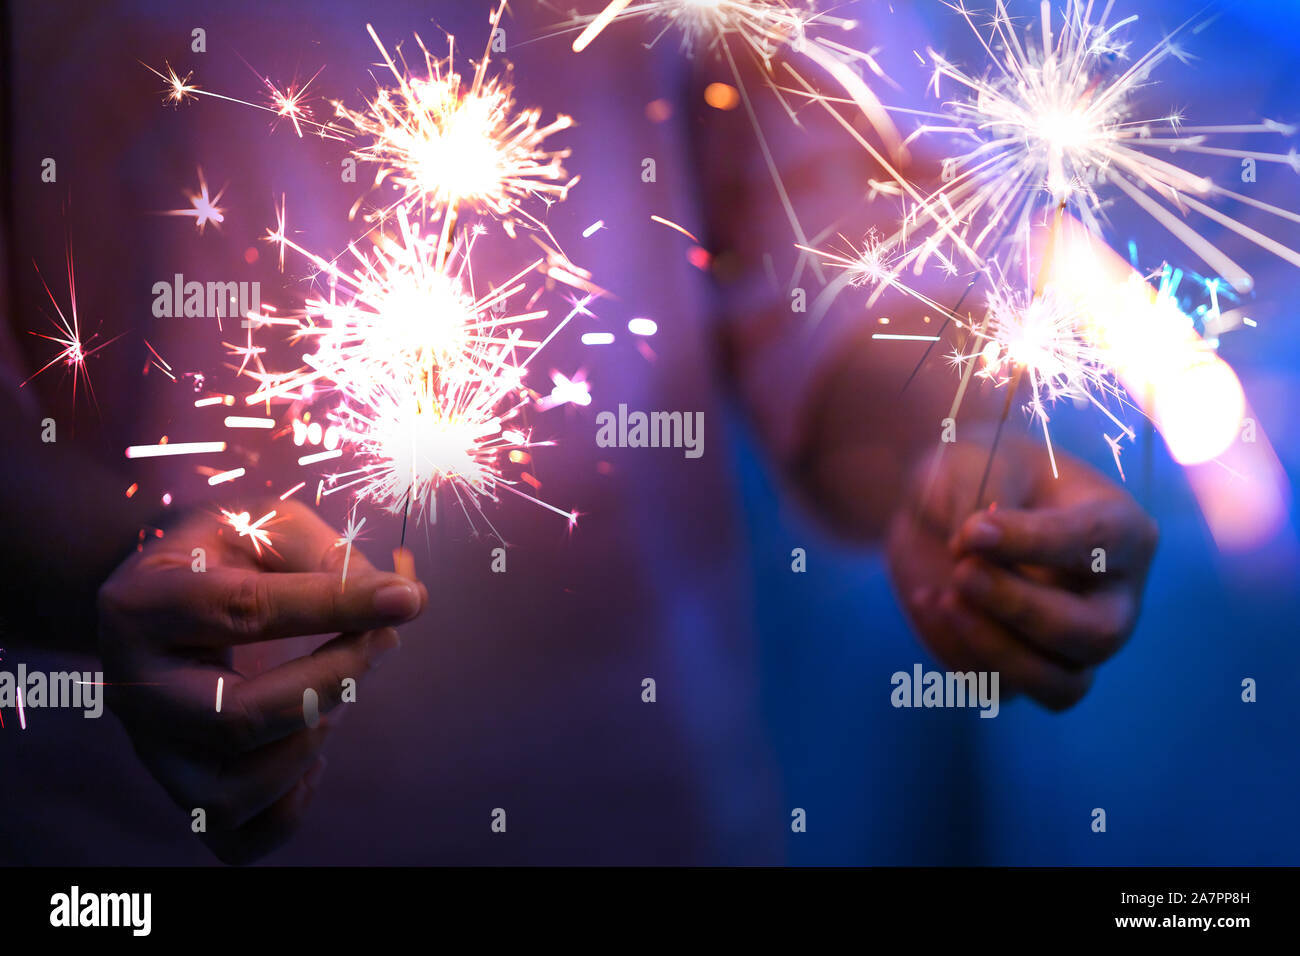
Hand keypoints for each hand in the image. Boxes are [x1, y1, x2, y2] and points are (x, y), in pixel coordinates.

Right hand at [96, 499, 427, 863]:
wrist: (163, 591)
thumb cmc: (226, 552)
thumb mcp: (268, 524)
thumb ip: (331, 556)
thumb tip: (407, 600)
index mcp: (143, 605)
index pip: (244, 610)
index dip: (336, 605)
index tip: (405, 599)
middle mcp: (134, 689)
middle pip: (236, 717)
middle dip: (334, 680)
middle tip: (380, 641)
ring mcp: (154, 751)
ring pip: (234, 793)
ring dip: (312, 743)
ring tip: (334, 693)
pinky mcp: (182, 794)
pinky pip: (238, 838)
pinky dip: (292, 804)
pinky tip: (311, 749)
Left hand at [887, 438, 1156, 710]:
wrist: (940, 508)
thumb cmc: (974, 473)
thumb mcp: (971, 462)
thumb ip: (978, 496)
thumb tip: (970, 544)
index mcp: (1120, 531)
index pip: (1100, 543)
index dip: (1034, 541)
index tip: (973, 529)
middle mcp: (1112, 598)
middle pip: (1096, 634)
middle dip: (1022, 608)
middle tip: (962, 571)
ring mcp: (1072, 644)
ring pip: (1061, 686)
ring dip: (996, 650)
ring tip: (943, 596)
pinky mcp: (1022, 671)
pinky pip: (1000, 688)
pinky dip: (956, 650)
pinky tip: (928, 598)